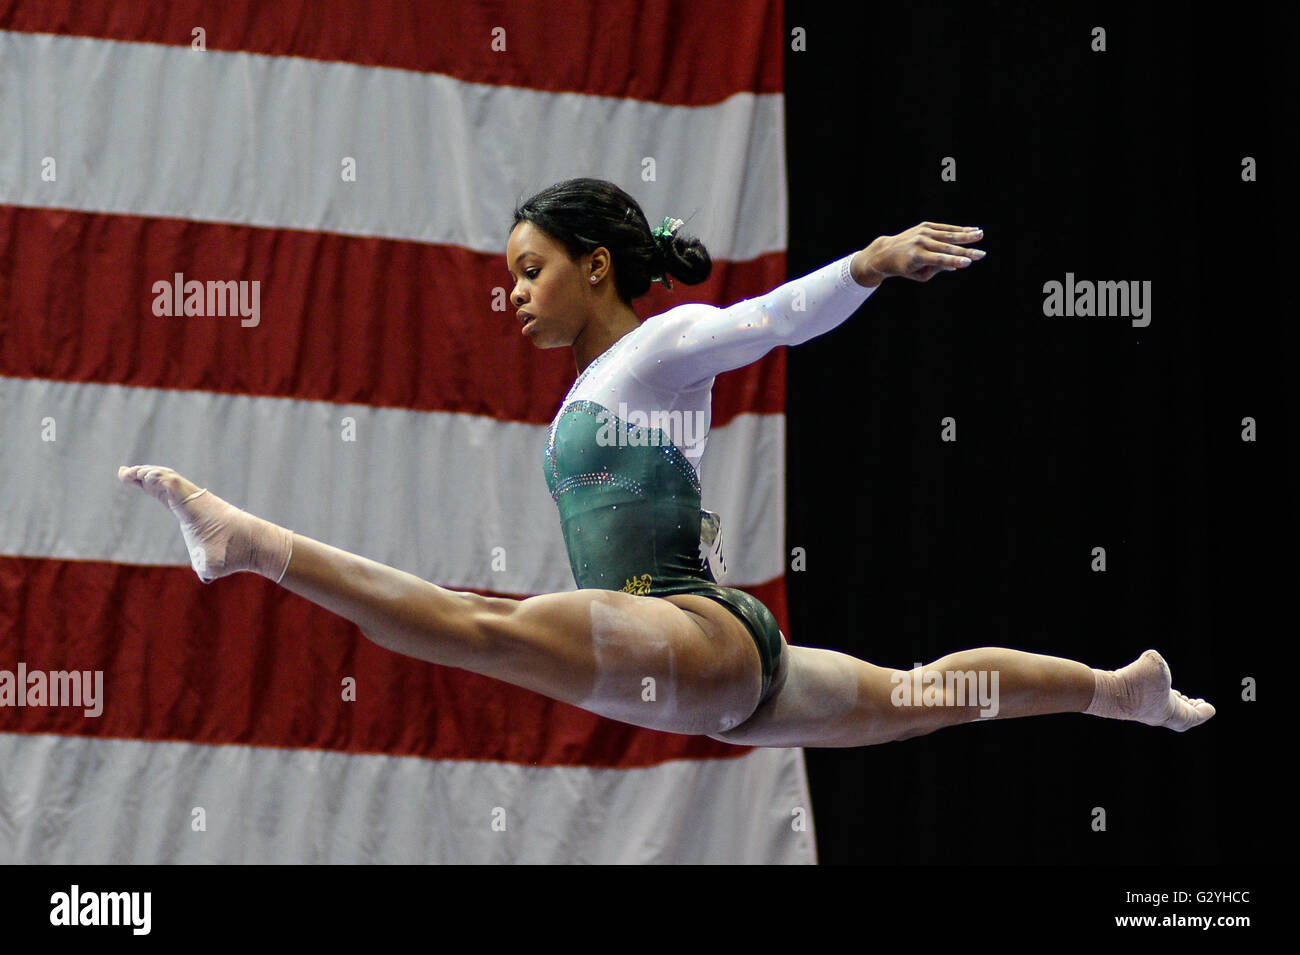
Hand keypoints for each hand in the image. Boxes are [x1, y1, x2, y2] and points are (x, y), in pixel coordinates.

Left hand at [851, 223, 985, 285]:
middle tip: (982, 254)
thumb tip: (956, 264)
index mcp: (916, 257)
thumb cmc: (905, 268)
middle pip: (946, 247)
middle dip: (965, 250)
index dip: (953, 262)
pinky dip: (958, 229)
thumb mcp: (919, 275)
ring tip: (980, 234)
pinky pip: (944, 228)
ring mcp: (922, 232)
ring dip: (965, 235)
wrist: (887, 252)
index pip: (938, 260)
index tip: (968, 263)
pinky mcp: (924, 226)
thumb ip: (936, 269)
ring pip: (947, 234)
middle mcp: (919, 242)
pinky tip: (972, 229)